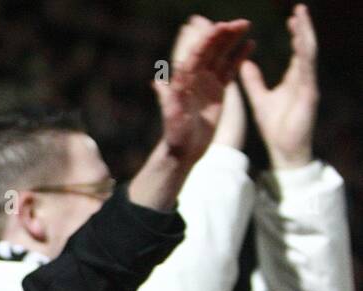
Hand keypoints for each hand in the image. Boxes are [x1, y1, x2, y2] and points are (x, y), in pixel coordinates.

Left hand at [154, 18, 251, 164]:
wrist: (184, 149)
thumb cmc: (175, 134)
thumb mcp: (173, 115)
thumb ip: (169, 98)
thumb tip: (158, 82)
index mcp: (184, 79)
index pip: (197, 54)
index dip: (208, 39)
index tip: (222, 27)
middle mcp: (195, 77)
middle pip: (211, 50)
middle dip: (223, 34)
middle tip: (241, 23)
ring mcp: (207, 82)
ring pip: (221, 56)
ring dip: (232, 40)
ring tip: (246, 25)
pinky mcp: (218, 91)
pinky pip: (230, 69)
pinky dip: (239, 57)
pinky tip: (250, 44)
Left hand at [239, 3, 317, 169]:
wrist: (285, 151)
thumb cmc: (276, 128)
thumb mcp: (260, 99)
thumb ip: (253, 81)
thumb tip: (243, 64)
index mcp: (294, 79)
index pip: (296, 50)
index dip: (295, 34)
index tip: (290, 18)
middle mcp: (304, 78)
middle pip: (305, 47)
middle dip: (303, 27)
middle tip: (299, 9)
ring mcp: (307, 85)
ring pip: (308, 54)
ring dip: (305, 35)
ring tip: (301, 17)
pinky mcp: (308, 94)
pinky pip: (307, 71)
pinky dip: (304, 55)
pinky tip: (301, 42)